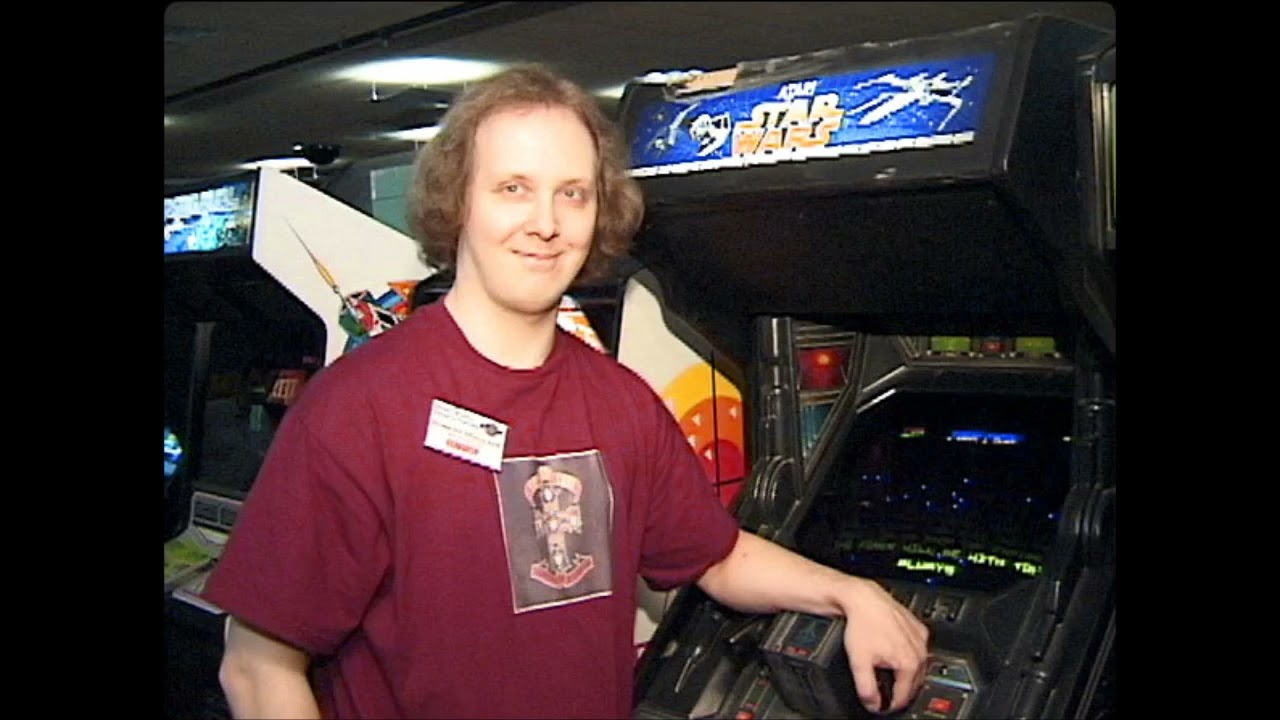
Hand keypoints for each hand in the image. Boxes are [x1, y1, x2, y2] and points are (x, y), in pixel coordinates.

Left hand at [838, 577, 929, 713]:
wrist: (863, 598)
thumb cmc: (862, 624)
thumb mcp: (859, 663)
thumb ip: (867, 689)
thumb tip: (872, 704)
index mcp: (909, 663)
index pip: (904, 697)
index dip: (891, 706)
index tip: (882, 707)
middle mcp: (919, 651)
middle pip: (914, 684)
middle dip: (901, 692)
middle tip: (886, 695)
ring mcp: (921, 638)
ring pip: (920, 667)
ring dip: (908, 676)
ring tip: (892, 678)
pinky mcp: (919, 627)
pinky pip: (920, 650)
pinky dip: (911, 657)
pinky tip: (898, 655)